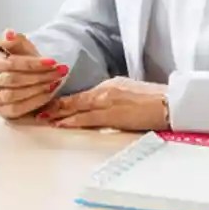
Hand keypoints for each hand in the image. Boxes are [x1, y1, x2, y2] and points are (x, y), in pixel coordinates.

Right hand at [0, 29, 68, 118]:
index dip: (31, 64)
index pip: (8, 63)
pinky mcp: (1, 111)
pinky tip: (49, 94)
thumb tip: (9, 34)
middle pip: (11, 81)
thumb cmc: (22, 57)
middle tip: (58, 72)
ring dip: (38, 90)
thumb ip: (15, 39)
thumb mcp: (20, 44)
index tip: (52, 62)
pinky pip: (16, 111)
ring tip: (55, 83)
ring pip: (13, 98)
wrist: (25, 71)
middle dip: (39, 77)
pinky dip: (35, 103)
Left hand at [39, 77, 169, 130]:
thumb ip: (109, 96)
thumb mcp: (127, 92)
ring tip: (45, 118)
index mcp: (109, 86)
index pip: (81, 94)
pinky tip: (63, 123)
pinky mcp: (114, 116)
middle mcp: (105, 92)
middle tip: (38, 110)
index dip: (64, 100)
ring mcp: (108, 103)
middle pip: (75, 100)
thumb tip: (95, 103)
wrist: (170, 105)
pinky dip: (74, 121)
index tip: (49, 103)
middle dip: (56, 106)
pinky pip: (89, 119)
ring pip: (78, 109)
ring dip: (60, 114)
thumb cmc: (153, 100)